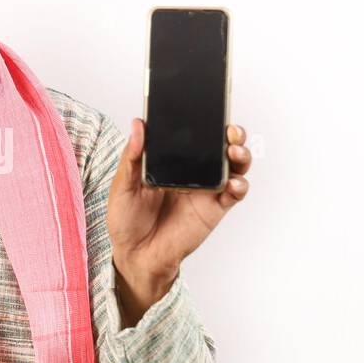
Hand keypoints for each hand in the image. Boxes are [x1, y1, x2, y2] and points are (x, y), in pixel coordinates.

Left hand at [107, 122, 251, 304]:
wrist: (135, 255)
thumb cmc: (126, 220)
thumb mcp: (123, 185)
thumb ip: (133, 157)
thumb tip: (138, 124)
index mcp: (170, 160)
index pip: (191, 135)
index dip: (203, 121)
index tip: (208, 108)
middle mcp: (192, 171)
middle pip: (219, 146)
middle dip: (231, 133)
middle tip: (229, 130)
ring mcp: (205, 189)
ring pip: (232, 165)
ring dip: (240, 155)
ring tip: (235, 151)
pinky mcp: (214, 208)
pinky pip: (234, 193)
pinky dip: (239, 185)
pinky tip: (234, 182)